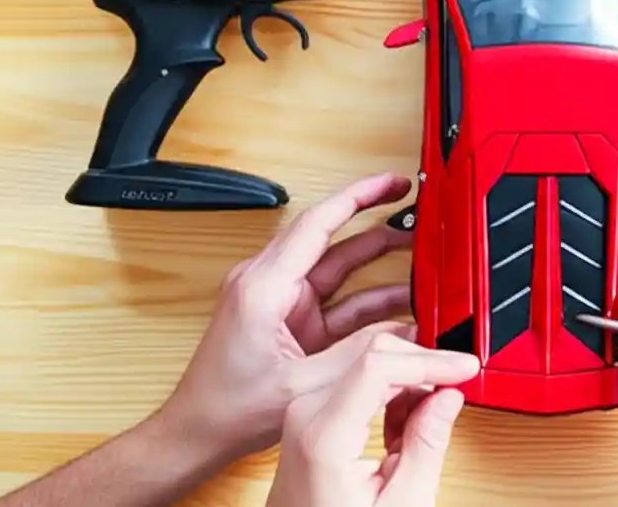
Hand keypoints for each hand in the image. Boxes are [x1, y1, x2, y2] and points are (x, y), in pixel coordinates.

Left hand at [158, 173, 416, 461]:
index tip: (389, 184)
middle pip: (331, 237)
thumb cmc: (227, 409)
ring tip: (419, 255)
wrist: (199, 433)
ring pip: (338, 268)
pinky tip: (401, 303)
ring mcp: (280, 301)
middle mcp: (268, 284)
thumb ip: (356, 355)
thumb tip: (402, 332)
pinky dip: (367, 298)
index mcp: (263, 288)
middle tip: (412, 208)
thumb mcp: (302, 385)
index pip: (317, 224)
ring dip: (377, 262)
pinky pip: (336, 299)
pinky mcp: (289, 320)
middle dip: (375, 221)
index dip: (358, 197)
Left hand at [266, 327, 479, 506]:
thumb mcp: (399, 506)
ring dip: (407, 383)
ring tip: (423, 427)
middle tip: (455, 388)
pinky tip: (400, 429)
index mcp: (324, 438)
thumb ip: (427, 447)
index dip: (429, 360)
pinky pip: (356, 382)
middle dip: (422, 367)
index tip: (463, 367)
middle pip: (373, 357)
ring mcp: (304, 410)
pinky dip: (389, 395)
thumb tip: (449, 396)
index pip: (379, 367)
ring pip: (368, 365)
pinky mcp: (309, 412)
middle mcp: (306, 414)